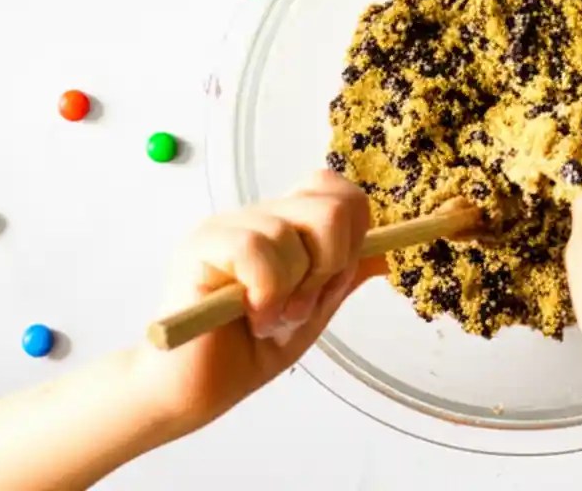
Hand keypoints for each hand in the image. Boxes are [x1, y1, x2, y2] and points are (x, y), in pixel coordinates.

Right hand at [135, 170, 370, 432]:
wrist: (197, 389)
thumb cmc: (247, 349)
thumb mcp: (312, 312)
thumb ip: (343, 279)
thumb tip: (384, 256)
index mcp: (287, 226)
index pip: (336, 192)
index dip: (352, 236)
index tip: (332, 280)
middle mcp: (259, 217)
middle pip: (329, 206)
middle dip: (329, 266)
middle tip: (299, 304)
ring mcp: (228, 227)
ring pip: (290, 233)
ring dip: (290, 292)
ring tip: (267, 319)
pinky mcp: (200, 245)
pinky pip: (255, 249)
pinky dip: (264, 294)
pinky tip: (249, 316)